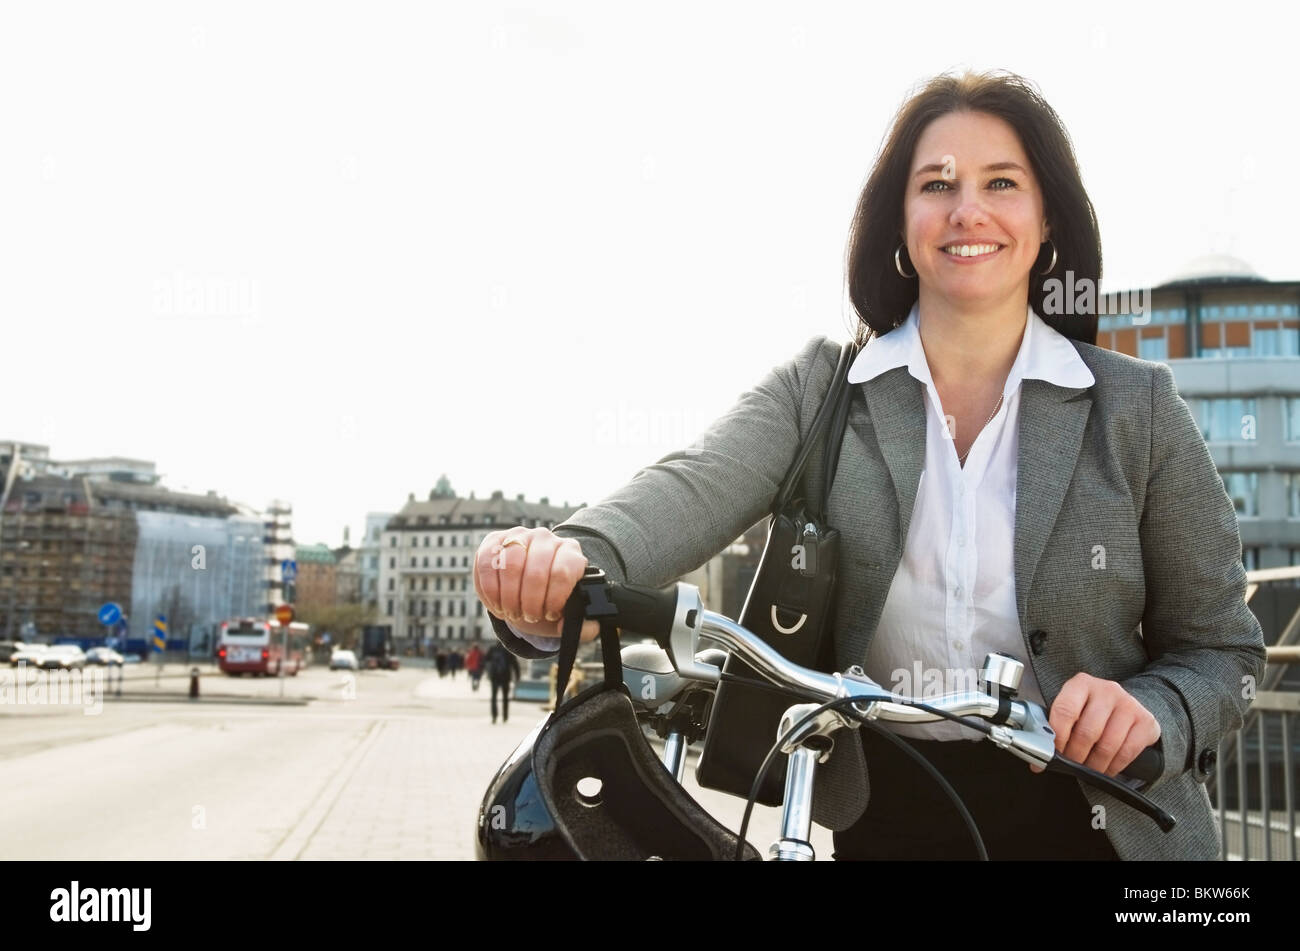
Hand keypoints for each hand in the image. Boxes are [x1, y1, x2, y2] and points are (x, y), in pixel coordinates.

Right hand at [473, 527, 601, 642]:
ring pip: (510, 566)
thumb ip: (584, 625)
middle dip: (529, 603)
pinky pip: (487, 563)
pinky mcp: (494, 540)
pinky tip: (497, 603)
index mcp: (570, 553)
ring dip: (508, 597)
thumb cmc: (551, 601)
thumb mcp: (570, 615)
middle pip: (535, 572)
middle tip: (528, 617)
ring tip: (512, 612)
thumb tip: (571, 625)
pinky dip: (490, 590)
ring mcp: (519, 536)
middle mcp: (545, 539)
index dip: (554, 599)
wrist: (529, 589)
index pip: (562, 573)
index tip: (551, 615)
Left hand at [1029, 672, 1160, 775]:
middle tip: (1071, 765)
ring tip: (1087, 769)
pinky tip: (1106, 769)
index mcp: (1081, 684)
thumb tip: (1037, 752)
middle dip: (1075, 755)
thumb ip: (1057, 724)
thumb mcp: (1073, 708)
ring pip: (1107, 745)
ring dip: (1094, 764)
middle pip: (1087, 731)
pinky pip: (1127, 752)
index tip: (1052, 752)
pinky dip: (1114, 766)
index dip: (1057, 736)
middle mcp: (1106, 690)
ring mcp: (1128, 704)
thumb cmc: (1091, 709)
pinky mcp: (1145, 721)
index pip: (1065, 710)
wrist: (1125, 704)